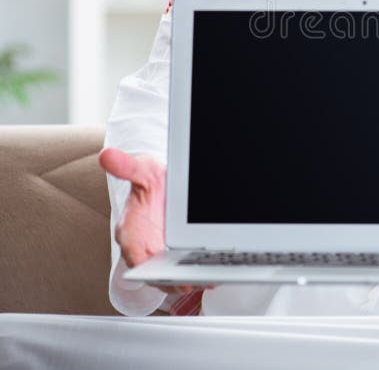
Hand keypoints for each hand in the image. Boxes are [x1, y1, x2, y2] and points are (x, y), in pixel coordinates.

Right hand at [99, 148, 211, 294]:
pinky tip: (212, 273)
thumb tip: (107, 156)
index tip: (159, 269)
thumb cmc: (151, 180)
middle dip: (170, 278)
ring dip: (186, 280)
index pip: (132, 252)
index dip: (143, 265)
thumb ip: (127, 166)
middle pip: (153, 271)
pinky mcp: (174, 255)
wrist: (165, 185)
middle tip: (191, 281)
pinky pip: (182, 270)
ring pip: (170, 274)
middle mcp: (143, 246)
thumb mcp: (142, 170)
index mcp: (130, 229)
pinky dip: (195, 273)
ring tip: (207, 279)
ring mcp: (159, 253)